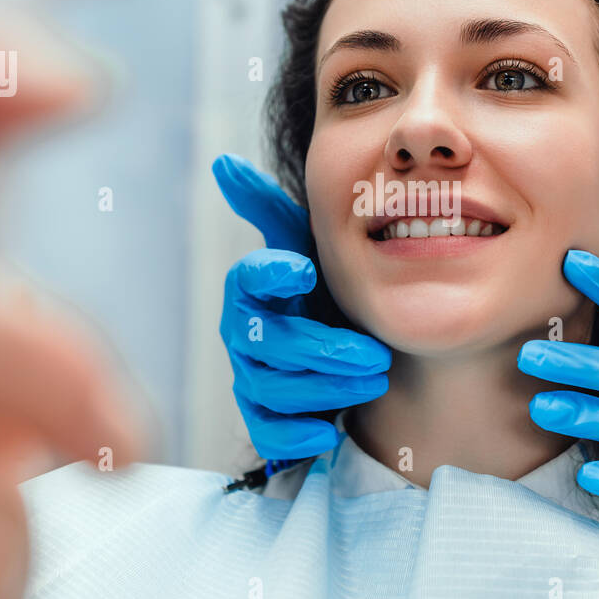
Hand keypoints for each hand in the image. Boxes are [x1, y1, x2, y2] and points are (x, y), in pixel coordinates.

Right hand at [213, 154, 390, 459]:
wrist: (333, 349)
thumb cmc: (313, 293)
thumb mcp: (301, 246)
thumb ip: (268, 209)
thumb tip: (222, 162)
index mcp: (254, 287)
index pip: (250, 277)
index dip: (272, 272)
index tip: (306, 269)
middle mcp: (245, 333)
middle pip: (270, 343)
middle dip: (323, 350)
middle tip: (375, 356)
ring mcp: (251, 377)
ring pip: (274, 388)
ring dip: (326, 388)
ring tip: (376, 380)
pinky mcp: (264, 420)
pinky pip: (269, 434)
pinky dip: (296, 436)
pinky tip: (328, 433)